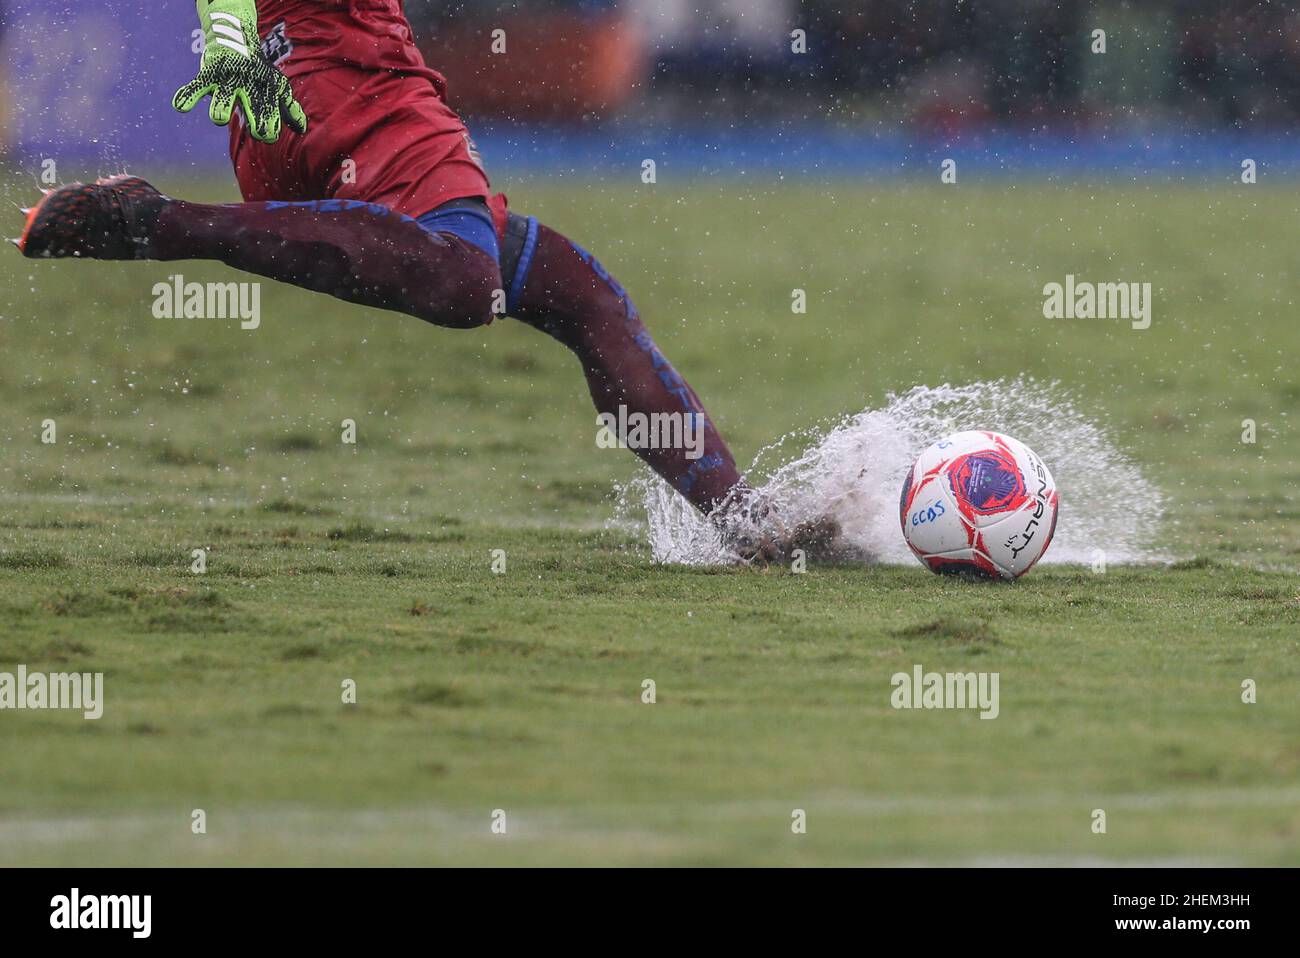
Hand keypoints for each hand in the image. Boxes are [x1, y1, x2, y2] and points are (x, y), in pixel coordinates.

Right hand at [172, 0, 307, 143]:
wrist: (236, 38)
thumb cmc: (258, 70)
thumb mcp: (277, 85)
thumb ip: (289, 108)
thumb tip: (301, 129)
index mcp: (267, 91)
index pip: (272, 118)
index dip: (270, 131)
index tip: (265, 134)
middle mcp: (249, 86)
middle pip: (254, 111)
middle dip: (258, 125)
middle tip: (258, 131)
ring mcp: (227, 81)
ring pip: (223, 101)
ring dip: (220, 111)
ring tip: (219, 117)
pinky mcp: (208, 74)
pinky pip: (195, 86)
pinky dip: (186, 95)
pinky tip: (180, 107)